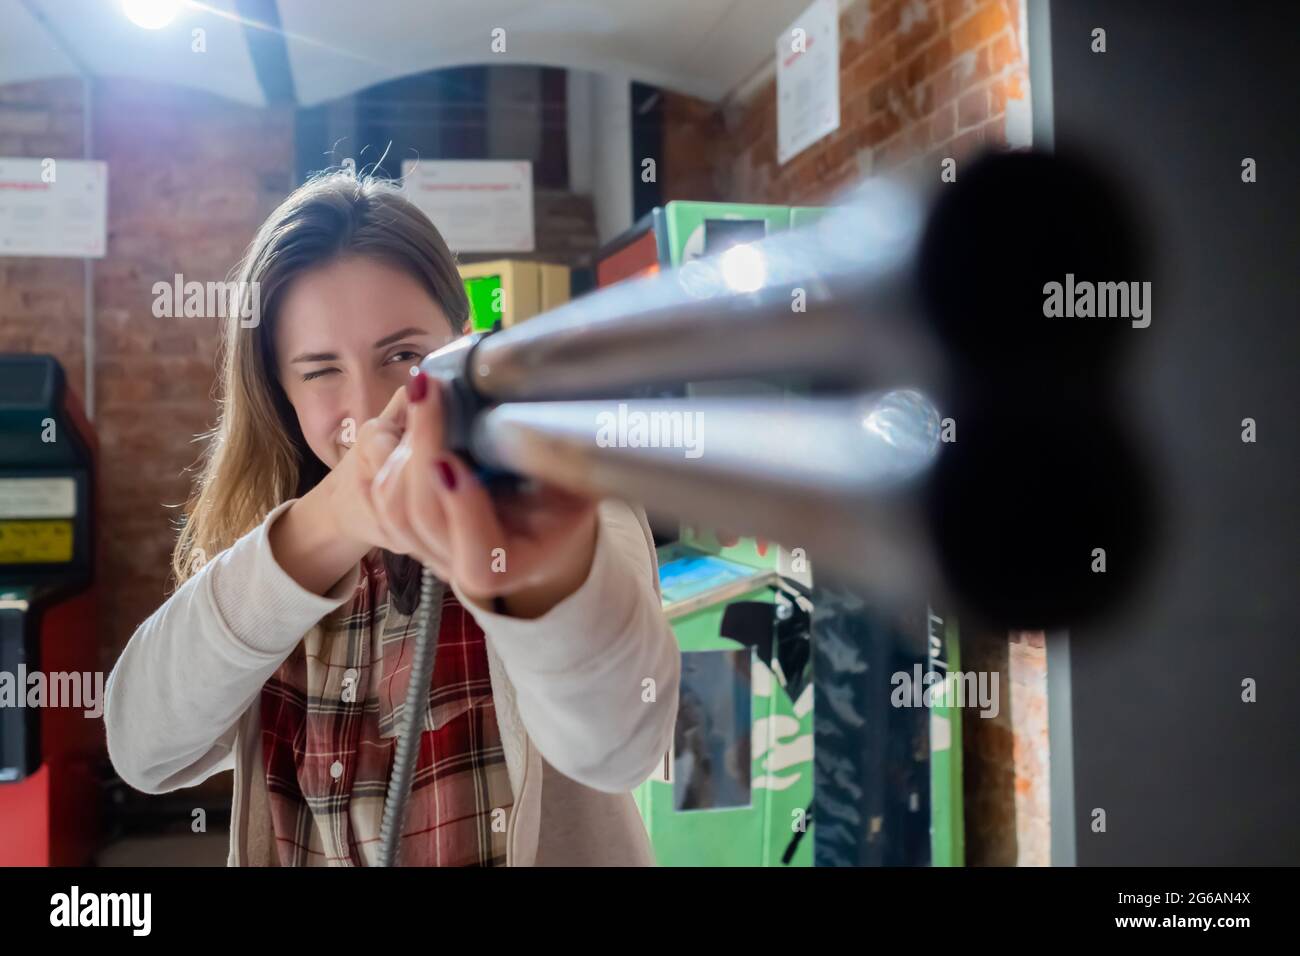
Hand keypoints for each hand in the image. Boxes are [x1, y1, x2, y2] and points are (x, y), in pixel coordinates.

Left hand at [365, 371, 599, 617]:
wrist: (542, 514)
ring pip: (391, 506)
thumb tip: (530, 424)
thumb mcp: (577, 481)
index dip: (463, 511)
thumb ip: (556, 465)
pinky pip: (375, 494)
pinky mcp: (406, 526)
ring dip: (400, 445)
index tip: (452, 460)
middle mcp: (461, 565)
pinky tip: (406, 414)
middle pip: (420, 518)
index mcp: (512, 564)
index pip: (480, 557)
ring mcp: (428, 549)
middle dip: (421, 448)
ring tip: (424, 395)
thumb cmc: (565, 494)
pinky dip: (383, 450)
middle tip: (429, 388)